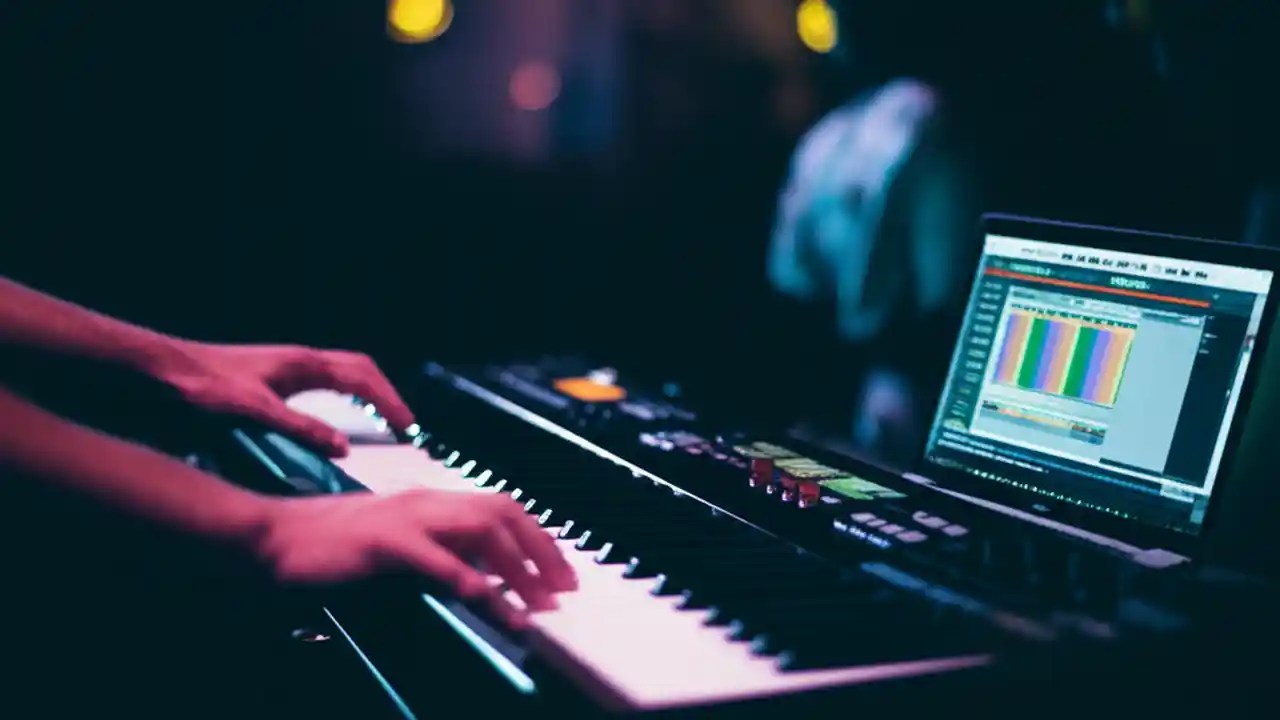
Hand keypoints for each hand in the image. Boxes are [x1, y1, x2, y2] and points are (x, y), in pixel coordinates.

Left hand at [152, 341, 414, 456]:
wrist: (169, 367)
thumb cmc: (206, 385)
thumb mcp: (256, 410)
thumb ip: (301, 427)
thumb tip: (343, 447)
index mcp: (304, 364)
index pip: (364, 379)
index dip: (390, 403)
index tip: (408, 427)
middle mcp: (303, 360)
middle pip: (362, 370)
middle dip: (388, 396)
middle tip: (405, 425)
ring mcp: (291, 365)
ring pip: (346, 373)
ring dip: (370, 393)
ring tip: (385, 420)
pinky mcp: (279, 375)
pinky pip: (328, 381)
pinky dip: (348, 395)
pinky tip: (342, 414)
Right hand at [257, 490, 577, 628]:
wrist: (270, 537)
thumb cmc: (325, 548)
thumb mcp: (392, 551)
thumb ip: (433, 558)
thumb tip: (478, 580)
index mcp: (427, 501)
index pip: (498, 506)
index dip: (535, 535)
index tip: (558, 568)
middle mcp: (425, 501)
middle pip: (503, 511)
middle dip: (542, 548)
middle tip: (564, 587)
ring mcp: (407, 518)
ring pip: (484, 531)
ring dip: (521, 568)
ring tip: (541, 602)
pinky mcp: (387, 543)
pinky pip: (447, 565)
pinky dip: (481, 589)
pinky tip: (502, 612)